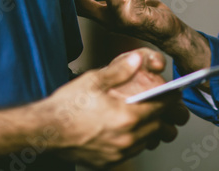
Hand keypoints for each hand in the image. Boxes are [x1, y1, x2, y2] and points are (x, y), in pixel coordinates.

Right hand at [44, 49, 188, 166]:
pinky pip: (134, 152)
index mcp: (126, 117)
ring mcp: (118, 154)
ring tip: (146, 115)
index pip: (162, 107)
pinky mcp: (109, 162)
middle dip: (164, 113)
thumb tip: (139, 58)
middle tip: (161, 102)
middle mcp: (126, 139)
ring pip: (149, 141)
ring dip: (152, 128)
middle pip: (160, 126)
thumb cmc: (67, 106)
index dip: (171, 97)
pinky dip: (137, 140)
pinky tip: (128, 129)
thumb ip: (120, 69)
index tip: (173, 91)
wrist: (44, 131)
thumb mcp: (94, 80)